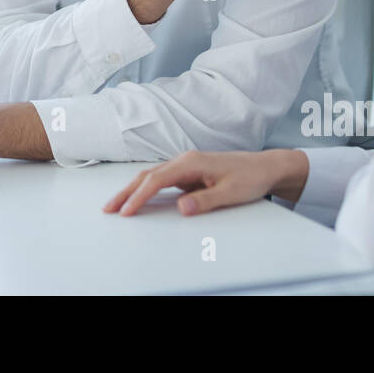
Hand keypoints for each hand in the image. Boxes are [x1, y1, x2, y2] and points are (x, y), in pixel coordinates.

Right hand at [104, 149, 301, 216]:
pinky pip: (160, 179)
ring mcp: (185, 165)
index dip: (139, 196)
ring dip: (132, 189)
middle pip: (147, 176)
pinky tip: (137, 196)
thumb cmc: (250, 177)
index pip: (157, 180)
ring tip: (117, 204)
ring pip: (151, 176)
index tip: (127, 211)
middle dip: (126, 192)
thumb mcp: (231, 193)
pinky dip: (145, 188)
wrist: (264, 167)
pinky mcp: (188, 171)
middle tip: (109, 208)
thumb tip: (181, 207)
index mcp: (191, 163)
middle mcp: (184, 160)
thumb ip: (205, 201)